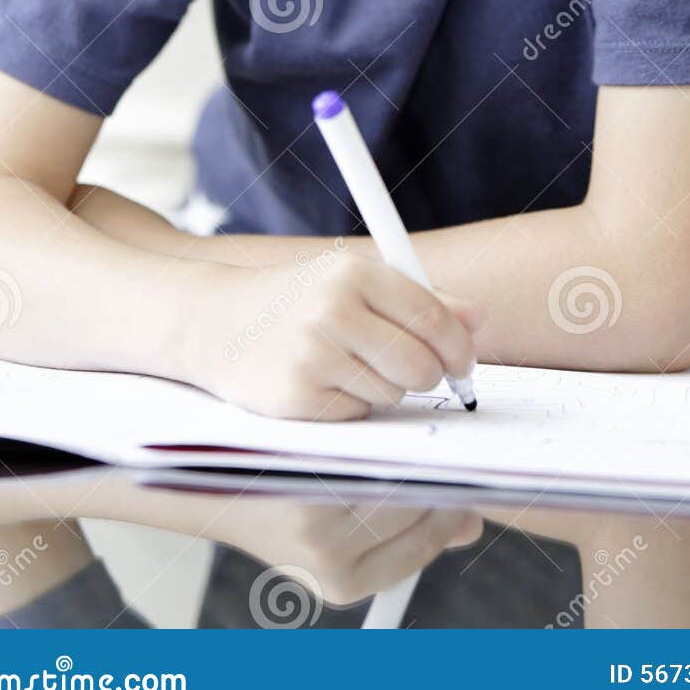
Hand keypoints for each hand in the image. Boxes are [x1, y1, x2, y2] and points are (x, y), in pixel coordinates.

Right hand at [182, 252, 483, 420]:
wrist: (213, 322)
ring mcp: (312, 356)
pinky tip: (326, 386)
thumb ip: (418, 298)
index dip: (460, 348)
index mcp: (355, 272)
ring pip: (392, 395)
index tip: (463, 364)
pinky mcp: (296, 398)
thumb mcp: (352, 281)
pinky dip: (352, 408)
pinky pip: (357, 416)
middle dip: (428, 376)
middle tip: (414, 373)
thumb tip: (477, 318)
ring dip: (385, 390)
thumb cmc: (296, 301)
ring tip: (351, 368)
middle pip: (421, 365)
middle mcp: (333, 310)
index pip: (434, 317)